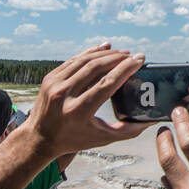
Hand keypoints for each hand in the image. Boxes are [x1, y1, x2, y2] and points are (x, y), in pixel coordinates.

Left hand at [22, 43, 149, 155]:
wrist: (40, 137)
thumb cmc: (74, 139)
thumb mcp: (102, 139)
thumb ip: (127, 131)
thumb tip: (149, 121)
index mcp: (79, 111)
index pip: (107, 83)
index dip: (125, 69)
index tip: (139, 60)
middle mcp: (65, 95)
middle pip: (96, 68)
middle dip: (117, 58)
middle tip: (133, 55)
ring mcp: (55, 84)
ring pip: (84, 61)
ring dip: (105, 54)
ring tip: (122, 53)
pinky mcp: (50, 78)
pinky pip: (74, 60)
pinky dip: (90, 52)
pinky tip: (104, 48)